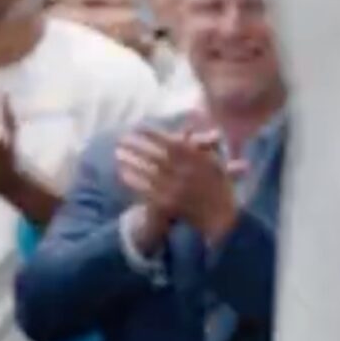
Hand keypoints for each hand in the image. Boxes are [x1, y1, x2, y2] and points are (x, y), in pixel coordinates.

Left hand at [116, 124, 239, 243]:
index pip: (170, 142)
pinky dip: (133, 181)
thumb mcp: (215, 161)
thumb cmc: (218, 186)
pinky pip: (145, 190)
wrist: (221, 217)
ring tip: (118, 154)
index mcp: (197, 160)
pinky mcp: (167, 203)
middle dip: (136, 146)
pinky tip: (122, 173)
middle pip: (154, 156)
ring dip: (131, 161)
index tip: (137, 127)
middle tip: (121, 139)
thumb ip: (203, 142)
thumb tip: (190, 122)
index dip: (152, 134)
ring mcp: (175, 189)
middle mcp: (185, 173)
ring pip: (147, 172)